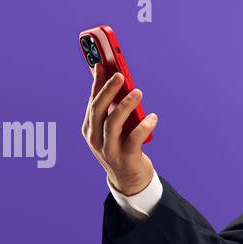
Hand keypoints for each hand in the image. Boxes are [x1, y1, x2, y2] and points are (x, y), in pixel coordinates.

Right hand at [81, 67, 157, 193]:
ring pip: (113, 123)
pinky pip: (134, 138)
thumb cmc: (122, 147)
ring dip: (126, 105)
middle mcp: (95, 138)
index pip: (91, 101)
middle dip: (108, 90)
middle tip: (120, 74)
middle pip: (98, 110)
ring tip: (138, 92)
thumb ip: (113, 109)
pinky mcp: (126, 158)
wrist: (129, 180)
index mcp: (89, 128)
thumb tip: (120, 82)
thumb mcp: (113, 128)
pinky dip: (144, 126)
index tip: (101, 63)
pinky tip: (152, 117)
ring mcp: (109, 149)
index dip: (96, 82)